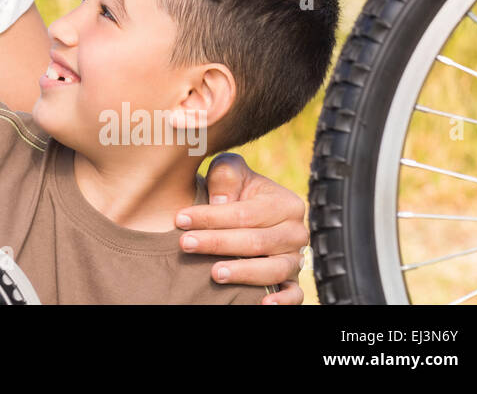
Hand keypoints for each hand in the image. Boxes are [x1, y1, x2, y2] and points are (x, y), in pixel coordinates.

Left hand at [175, 153, 308, 304]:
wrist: (250, 210)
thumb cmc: (235, 190)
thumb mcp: (231, 171)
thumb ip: (226, 175)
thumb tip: (220, 202)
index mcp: (286, 204)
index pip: (245, 213)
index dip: (211, 217)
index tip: (180, 219)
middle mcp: (295, 233)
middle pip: (256, 242)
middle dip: (218, 243)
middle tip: (186, 244)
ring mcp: (296, 259)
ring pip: (273, 270)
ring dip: (243, 273)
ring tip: (215, 274)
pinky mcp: (293, 280)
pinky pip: (295, 295)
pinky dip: (283, 301)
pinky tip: (263, 305)